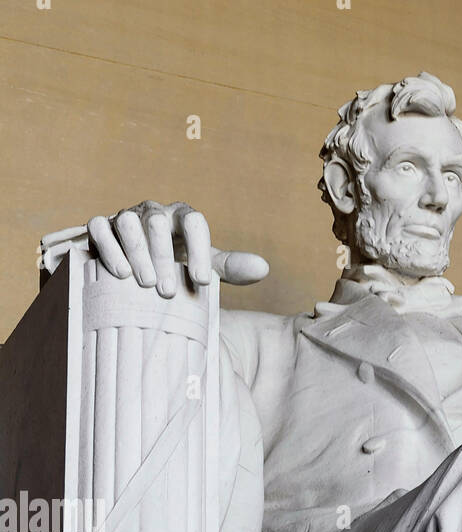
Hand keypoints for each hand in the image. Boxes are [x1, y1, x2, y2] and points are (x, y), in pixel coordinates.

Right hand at [81, 200, 268, 298]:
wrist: (139, 266)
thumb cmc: (177, 265)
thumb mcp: (204, 265)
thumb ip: (231, 267)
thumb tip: (264, 269)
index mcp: (181, 218)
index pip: (194, 222)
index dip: (200, 250)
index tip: (203, 282)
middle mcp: (154, 213)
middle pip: (158, 224)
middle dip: (163, 258)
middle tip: (166, 292)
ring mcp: (126, 217)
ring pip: (128, 223)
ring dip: (137, 252)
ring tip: (145, 284)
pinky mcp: (102, 227)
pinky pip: (100, 228)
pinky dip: (109, 249)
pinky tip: (120, 273)